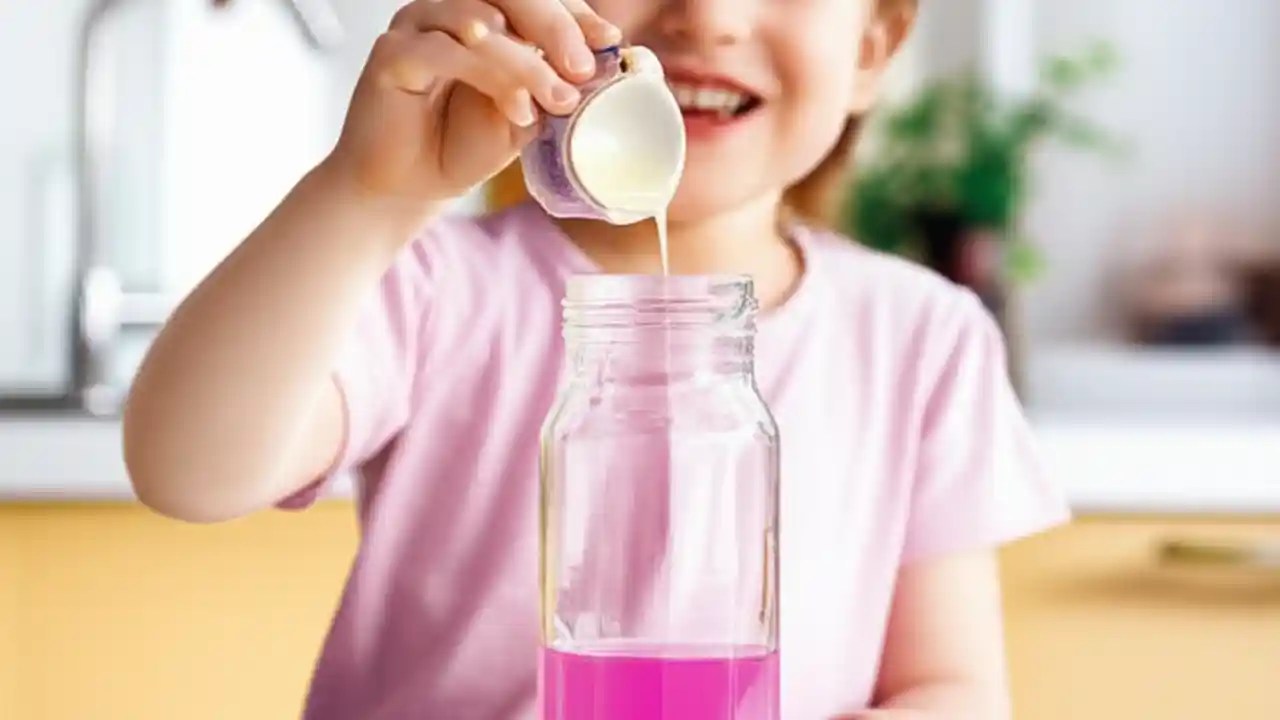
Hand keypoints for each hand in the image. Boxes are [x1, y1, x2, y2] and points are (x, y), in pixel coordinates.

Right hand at [325, 0, 620, 204]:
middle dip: (554, 25)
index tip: (609, 41)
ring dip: (526, 60)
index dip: (573, 13)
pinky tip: (516, 109)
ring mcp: (417, 26)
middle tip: (583, 67)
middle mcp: (449, 9)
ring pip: (479, 17)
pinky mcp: (391, 54)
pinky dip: (488, 76)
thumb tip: (602, 63)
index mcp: (483, 13)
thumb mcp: (524, 114)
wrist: (409, 188)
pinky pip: (442, 49)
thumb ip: (551, 84)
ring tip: (555, 100)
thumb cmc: (460, 146)